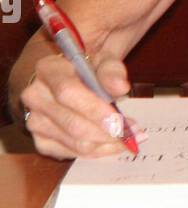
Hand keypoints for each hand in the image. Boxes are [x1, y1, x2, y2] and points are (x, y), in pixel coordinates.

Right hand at [19, 53, 143, 160]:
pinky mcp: (41, 140)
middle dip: (107, 132)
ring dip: (106, 144)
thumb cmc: (89, 64)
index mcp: (48, 69)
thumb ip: (112, 68)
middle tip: (133, 132)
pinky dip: (97, 151)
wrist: (69, 74)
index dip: (95, 109)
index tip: (120, 120)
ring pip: (74, 143)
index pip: (67, 92)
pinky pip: (72, 153)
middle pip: (72, 123)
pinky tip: (113, 143)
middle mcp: (36, 96)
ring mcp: (36, 120)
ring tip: (129, 137)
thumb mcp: (104, 54)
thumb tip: (120, 87)